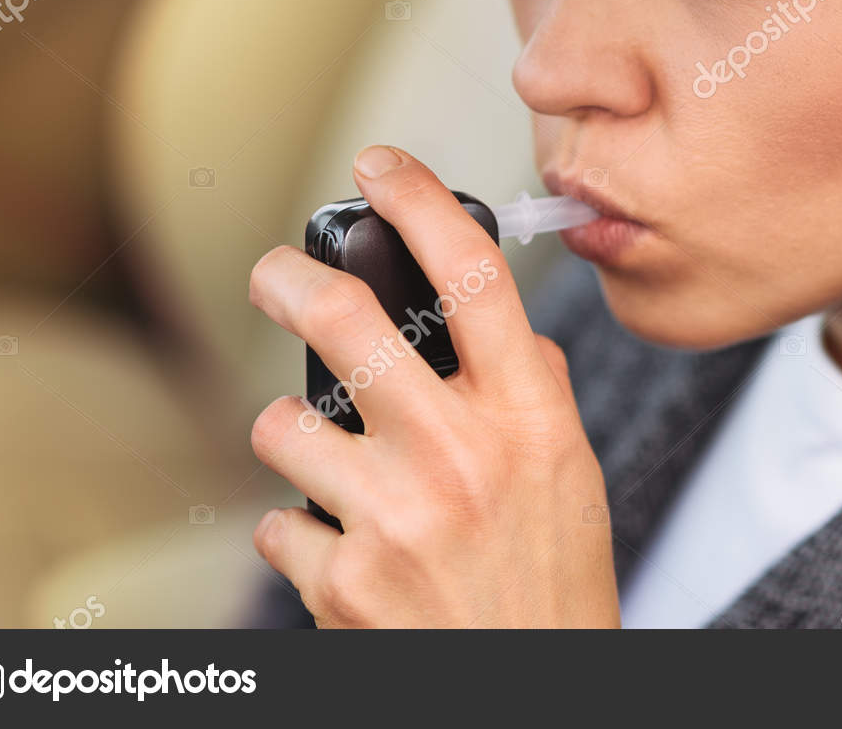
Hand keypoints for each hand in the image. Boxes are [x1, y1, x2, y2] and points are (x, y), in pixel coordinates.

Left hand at [247, 145, 619, 626]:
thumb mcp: (570, 475)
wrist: (530, 693)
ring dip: (291, 435)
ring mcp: (396, 518)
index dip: (419, 202)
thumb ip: (534, 393)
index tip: (380, 164)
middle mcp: (462, 455)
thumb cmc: (554, 585)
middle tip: (271, 272)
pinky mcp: (342, 581)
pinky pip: (278, 523)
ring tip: (325, 463)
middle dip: (287, 279)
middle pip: (348, 322)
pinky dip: (301, 530)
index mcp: (530, 418)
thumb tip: (506, 332)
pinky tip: (345, 552)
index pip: (476, 278)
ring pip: (283, 425)